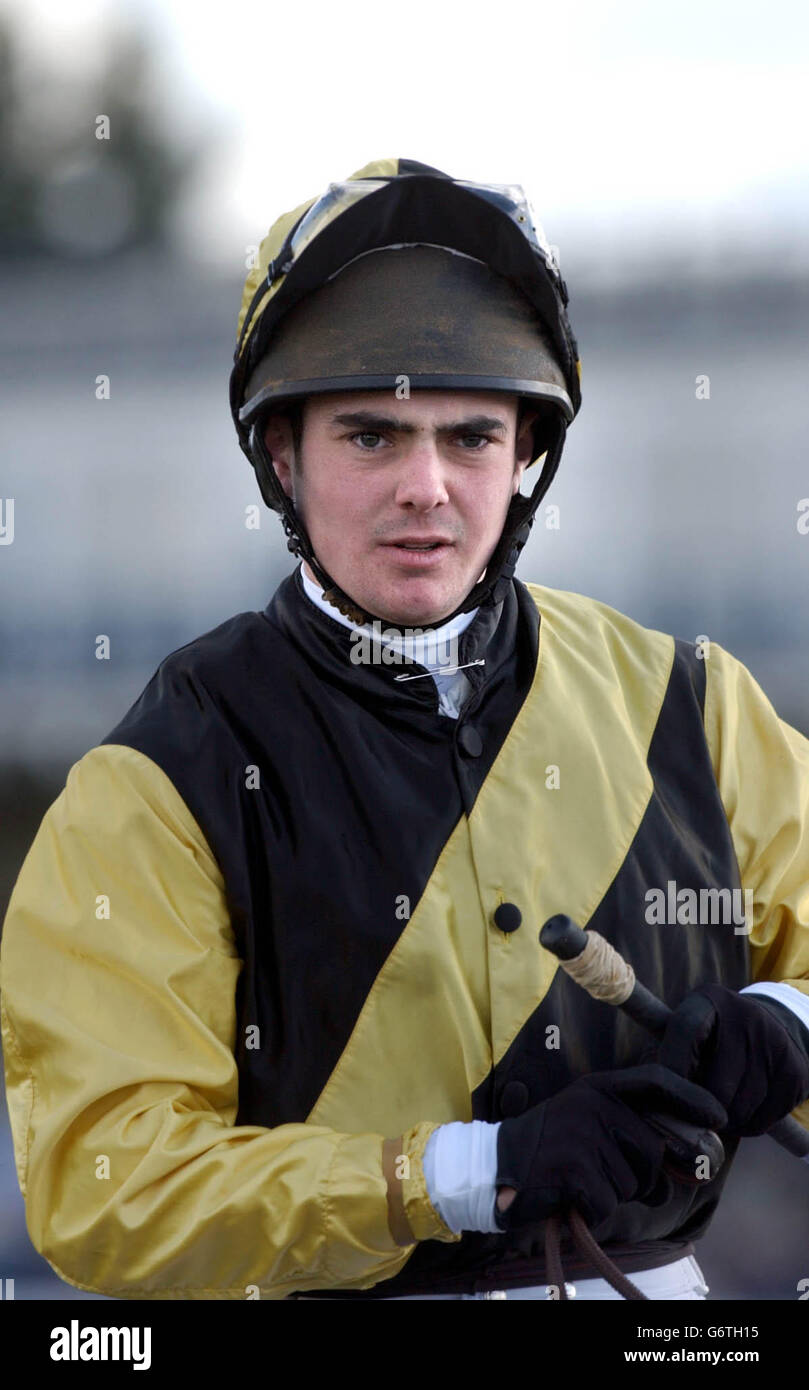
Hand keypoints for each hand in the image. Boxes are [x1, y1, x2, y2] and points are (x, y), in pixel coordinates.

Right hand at [494, 1063, 726, 1232]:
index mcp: (597, 1087)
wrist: (492, 1165)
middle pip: (652, 1151)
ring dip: (613, 1193)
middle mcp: (593, 1104)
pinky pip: (607, 1203)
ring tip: (579, 1180)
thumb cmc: (549, 1148)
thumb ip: (630, 1134)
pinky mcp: (573, 1169)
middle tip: (604, 1176)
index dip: (691, 1097)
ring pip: (633, 1182)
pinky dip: (592, 1211)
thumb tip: (680, 1174)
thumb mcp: (587, 1122)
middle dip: (639, 1176)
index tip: (720, 1116)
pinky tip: (569, 1197)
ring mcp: (582, 1135)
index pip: (656, 1081)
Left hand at [658, 984, 808, 1135]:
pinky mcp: (795, 1072)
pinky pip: (762, 1120)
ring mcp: (775, 1044)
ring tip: (716, 1112)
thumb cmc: (714, 1039)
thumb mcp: (690, 1031)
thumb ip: (668, 1055)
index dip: (672, 1068)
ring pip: (739, 1109)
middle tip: (694, 1112)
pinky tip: (741, 1111)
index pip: (685, 1031)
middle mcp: (746, 1016)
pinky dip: (747, 1127)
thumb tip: (649, 1101)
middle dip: (700, 1109)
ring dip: (723, 1123)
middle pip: (715, 1084)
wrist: (772, 1029)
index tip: (666, 1096)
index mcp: (710, 1000)